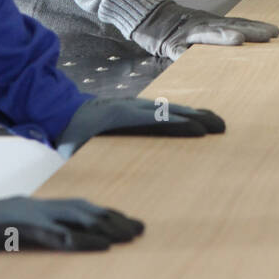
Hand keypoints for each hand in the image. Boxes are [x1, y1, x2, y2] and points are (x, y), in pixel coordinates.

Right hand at [0, 196, 143, 267]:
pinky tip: (104, 246)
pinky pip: (60, 236)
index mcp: (31, 207)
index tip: (123, 221)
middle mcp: (36, 207)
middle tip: (141, 229)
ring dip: (109, 227)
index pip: (74, 207)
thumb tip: (30, 246)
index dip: (101, 213)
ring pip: (79, 219)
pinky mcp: (22, 231)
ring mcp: (30, 216)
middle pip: (84, 210)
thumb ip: (18, 236)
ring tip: (133, 235)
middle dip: (114, 218)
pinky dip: (84, 240)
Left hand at [56, 95, 224, 157]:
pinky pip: (161, 109)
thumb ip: (88, 158)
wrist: (57, 110)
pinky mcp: (133, 107)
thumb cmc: (66, 135)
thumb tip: (97, 173)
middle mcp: (129, 107)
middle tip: (221, 125)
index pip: (154, 119)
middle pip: (168, 110)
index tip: (201, 130)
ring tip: (215, 121)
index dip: (178, 124)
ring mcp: (132, 105)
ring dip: (192, 113)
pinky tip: (194, 118)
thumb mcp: (72, 149)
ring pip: (168, 108)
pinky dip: (180, 112)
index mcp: (116, 117)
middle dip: (196, 117)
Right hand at [131, 0, 278, 59]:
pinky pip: (177, 50)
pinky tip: (192, 55)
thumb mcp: (204, 25)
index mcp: (212, 23)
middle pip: (228, 27)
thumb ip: (222, 31)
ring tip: (238, 39)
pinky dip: (184, 53)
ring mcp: (186, 35)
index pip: (238, 23)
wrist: (149, 15)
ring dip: (222, 37)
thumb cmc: (179, 25)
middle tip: (268, 34)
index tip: (275, 31)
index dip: (256, 26)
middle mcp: (202, 26)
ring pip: (206, 36)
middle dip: (249, 31)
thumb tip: (247, 36)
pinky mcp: (170, 45)